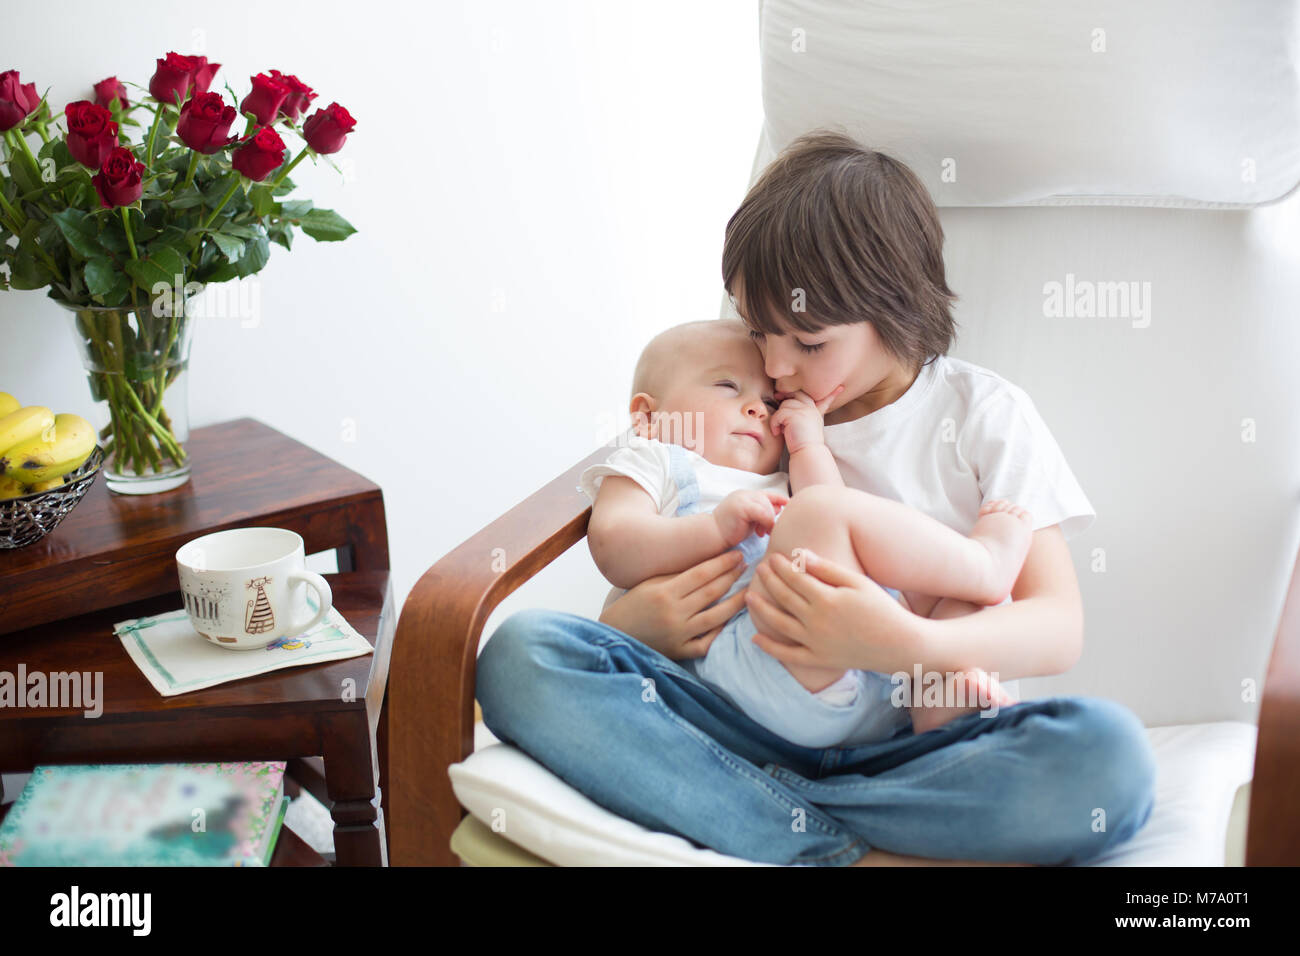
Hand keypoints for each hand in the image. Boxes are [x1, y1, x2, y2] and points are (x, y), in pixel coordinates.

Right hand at [599, 549, 749, 659]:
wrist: (617, 633)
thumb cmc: (635, 603)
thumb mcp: (652, 583)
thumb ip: (679, 575)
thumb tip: (711, 564)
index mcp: (665, 592)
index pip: (701, 574)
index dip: (722, 563)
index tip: (737, 555)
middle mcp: (673, 613)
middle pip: (711, 593)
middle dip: (732, 577)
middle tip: (747, 566)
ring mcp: (678, 634)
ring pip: (716, 617)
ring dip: (736, 603)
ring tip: (748, 591)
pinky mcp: (680, 651)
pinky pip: (707, 642)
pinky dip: (720, 630)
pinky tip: (730, 619)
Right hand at [712, 489, 787, 547]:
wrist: (712, 535)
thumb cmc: (731, 530)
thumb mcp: (750, 520)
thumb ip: (762, 513)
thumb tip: (779, 509)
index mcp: (745, 495)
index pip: (767, 494)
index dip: (779, 499)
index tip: (788, 505)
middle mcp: (744, 494)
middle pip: (768, 500)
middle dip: (772, 515)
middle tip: (768, 530)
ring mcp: (742, 499)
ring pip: (766, 506)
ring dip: (768, 521)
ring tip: (763, 533)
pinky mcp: (741, 507)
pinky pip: (762, 513)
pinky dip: (766, 523)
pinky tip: (761, 533)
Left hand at [745, 547, 926, 673]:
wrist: (898, 644)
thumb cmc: (881, 608)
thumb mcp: (857, 583)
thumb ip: (828, 569)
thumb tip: (801, 555)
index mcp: (826, 599)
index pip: (795, 578)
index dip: (781, 567)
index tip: (772, 557)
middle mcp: (816, 621)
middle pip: (784, 597)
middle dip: (769, 581)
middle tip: (758, 568)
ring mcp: (815, 643)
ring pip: (779, 623)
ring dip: (761, 609)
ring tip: (748, 596)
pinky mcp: (818, 660)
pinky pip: (788, 655)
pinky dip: (770, 647)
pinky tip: (755, 638)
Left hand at [770, 386, 843, 455]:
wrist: (806, 452)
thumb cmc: (802, 443)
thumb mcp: (807, 427)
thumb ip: (802, 416)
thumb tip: (789, 406)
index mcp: (815, 412)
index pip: (823, 399)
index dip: (832, 394)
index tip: (841, 388)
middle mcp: (811, 409)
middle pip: (797, 393)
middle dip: (786, 394)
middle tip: (777, 397)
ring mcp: (804, 410)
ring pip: (784, 404)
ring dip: (778, 417)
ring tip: (780, 428)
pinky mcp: (795, 415)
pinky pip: (779, 413)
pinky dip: (774, 423)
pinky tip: (777, 432)